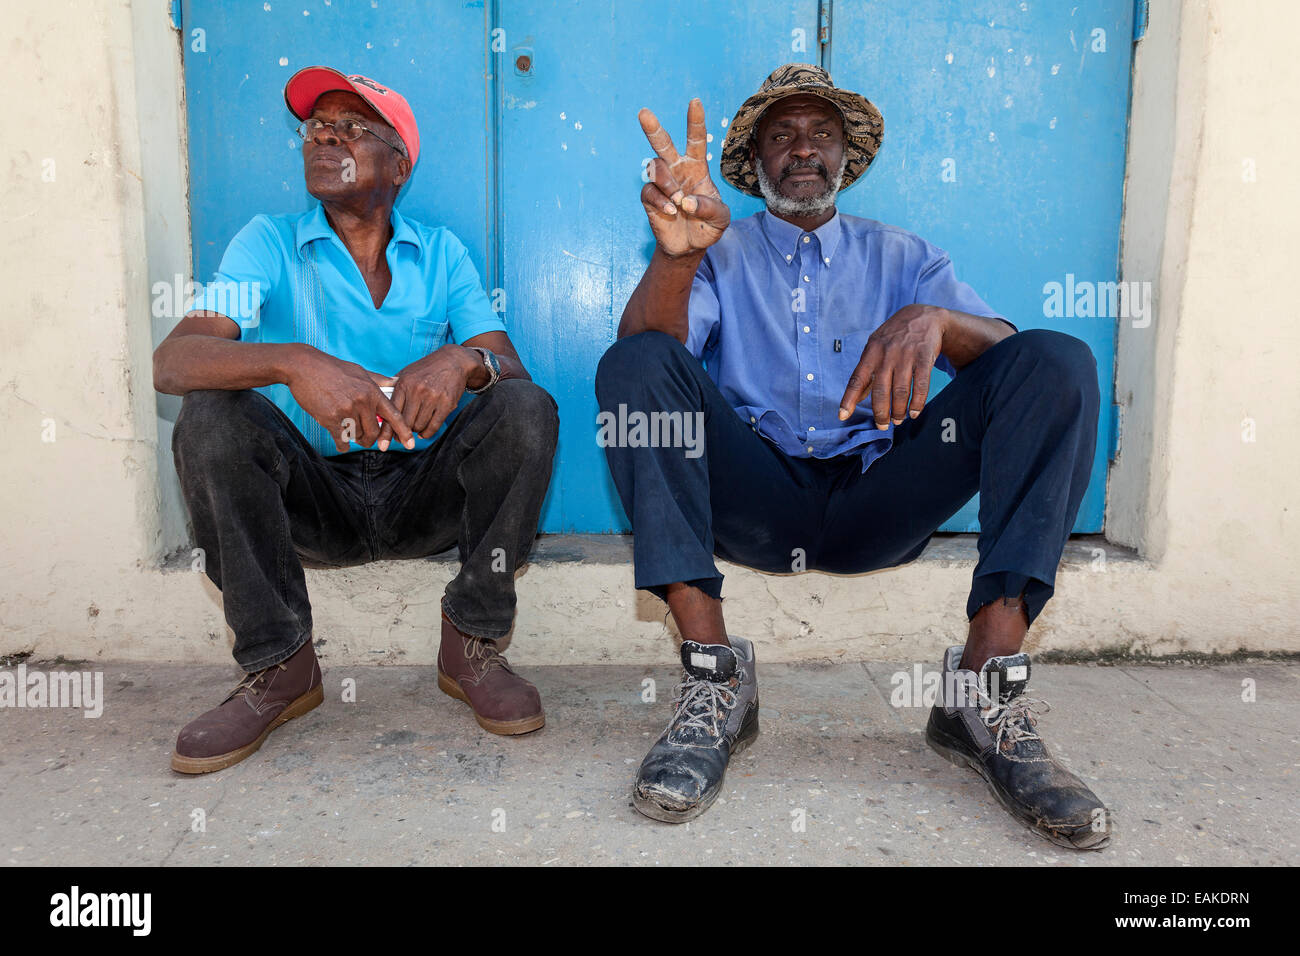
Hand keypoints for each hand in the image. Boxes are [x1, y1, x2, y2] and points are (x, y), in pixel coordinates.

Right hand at [286, 347, 412, 452]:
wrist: (304, 366)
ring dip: (355, 438)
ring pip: (358, 436)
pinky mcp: (330, 418)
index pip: (394, 415)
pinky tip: (342, 444)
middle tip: (365, 438)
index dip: (403, 431)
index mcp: (372, 391)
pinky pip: (341, 440)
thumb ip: (379, 380)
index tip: (410, 444)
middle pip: (375, 432)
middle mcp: (362, 402)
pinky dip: (342, 445)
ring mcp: (346, 411)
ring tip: (349, 432)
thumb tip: (397, 382)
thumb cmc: (332, 368)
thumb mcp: (359, 371)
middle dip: (371, 439)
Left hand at [376, 345, 476, 449]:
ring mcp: (433, 397)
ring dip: (416, 431)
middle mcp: (417, 391)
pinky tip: (424, 432)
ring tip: (416, 428)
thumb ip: (394, 390)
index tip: (383, 445)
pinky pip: (434, 426)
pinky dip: (427, 433)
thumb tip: (380, 411)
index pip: (392, 413)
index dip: (386, 432)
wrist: (453, 361)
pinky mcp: (447, 403)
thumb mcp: (406, 374)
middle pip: (405, 423)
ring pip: (419, 426)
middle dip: (403, 432)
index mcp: (404, 384)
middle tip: (402, 435)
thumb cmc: (426, 370)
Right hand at [638, 99, 730, 256]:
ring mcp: (662, 184)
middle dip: (653, 129)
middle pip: (663, 144)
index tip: (694, 101)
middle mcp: (677, 170)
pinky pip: (649, 192)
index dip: (695, 121)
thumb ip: (709, 207)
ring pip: (655, 168)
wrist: (690, 246)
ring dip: (667, 183)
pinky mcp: (650, 198)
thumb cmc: (708, 226)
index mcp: (697, 168)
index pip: (696, 140)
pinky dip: (661, 202)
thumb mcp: (720, 218)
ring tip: (678, 202)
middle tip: (643, 113)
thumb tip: (685, 200)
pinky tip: (671, 212)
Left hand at [838, 305, 949, 428]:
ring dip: (898, 411)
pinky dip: (917, 403)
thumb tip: (855, 399)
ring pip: (900, 391)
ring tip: (898, 420)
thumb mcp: (876, 347)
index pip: (857, 379)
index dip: (849, 399)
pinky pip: (920, 385)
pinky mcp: (924, 357)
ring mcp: (906, 355)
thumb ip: (867, 372)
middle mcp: (887, 354)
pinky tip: (914, 412)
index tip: (842, 416)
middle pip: (880, 391)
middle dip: (880, 413)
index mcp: (871, 352)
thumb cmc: (895, 337)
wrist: (923, 316)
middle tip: (882, 426)